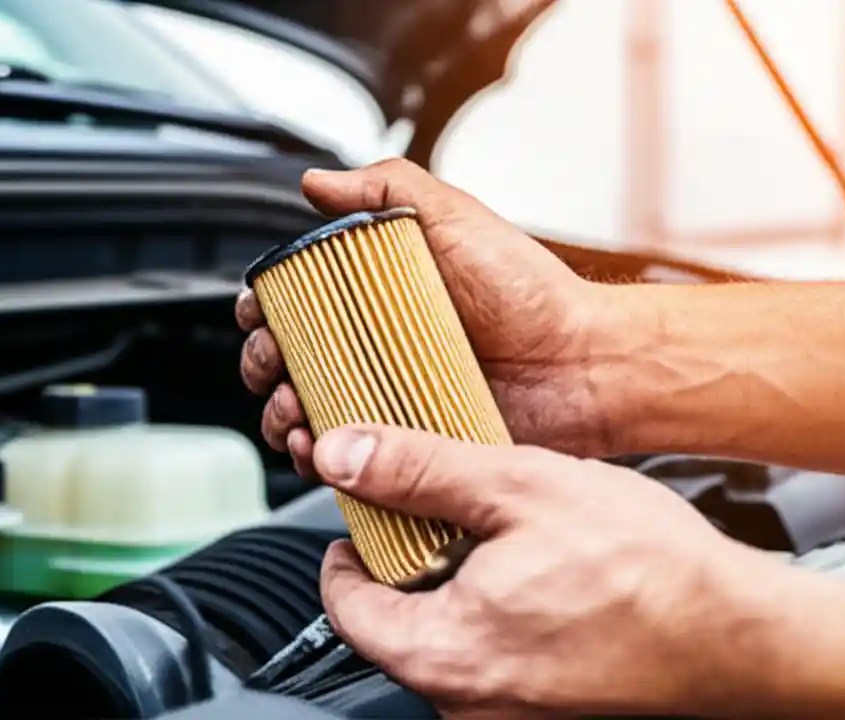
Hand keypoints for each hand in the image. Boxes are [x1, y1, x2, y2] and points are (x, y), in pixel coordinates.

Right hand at [237, 158, 616, 477]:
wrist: (584, 364)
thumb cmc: (530, 291)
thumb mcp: (456, 217)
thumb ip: (387, 188)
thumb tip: (318, 182)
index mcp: (377, 293)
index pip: (296, 301)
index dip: (265, 308)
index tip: (260, 313)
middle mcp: (376, 345)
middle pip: (287, 358)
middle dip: (263, 364)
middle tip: (276, 365)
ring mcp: (389, 397)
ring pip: (307, 411)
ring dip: (280, 415)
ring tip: (294, 413)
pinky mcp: (408, 444)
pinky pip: (349, 458)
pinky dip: (320, 457)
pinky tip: (317, 448)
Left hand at [309, 425, 810, 717]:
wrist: (745, 639)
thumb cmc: (651, 573)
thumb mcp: (521, 487)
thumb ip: (420, 471)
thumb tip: (344, 454)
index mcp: (441, 655)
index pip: (343, 605)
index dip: (349, 547)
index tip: (367, 513)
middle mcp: (466, 702)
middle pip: (394, 624)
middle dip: (411, 563)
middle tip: (447, 512)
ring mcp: (509, 714)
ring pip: (448, 638)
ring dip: (461, 585)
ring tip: (508, 537)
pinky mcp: (547, 710)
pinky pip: (495, 655)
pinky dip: (501, 612)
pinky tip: (545, 573)